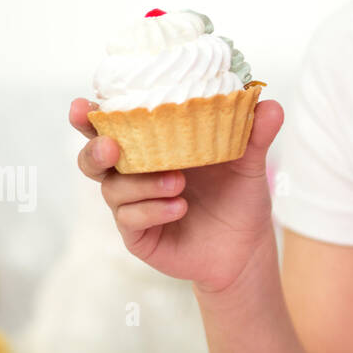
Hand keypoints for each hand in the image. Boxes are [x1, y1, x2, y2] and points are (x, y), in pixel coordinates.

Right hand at [68, 96, 284, 294]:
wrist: (246, 248)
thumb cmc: (239, 196)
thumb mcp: (250, 163)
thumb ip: (256, 134)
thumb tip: (269, 104)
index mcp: (155, 145)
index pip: (115, 125)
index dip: (92, 115)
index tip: (83, 105)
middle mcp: (137, 172)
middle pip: (95, 157)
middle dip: (95, 148)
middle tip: (112, 146)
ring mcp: (134, 205)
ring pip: (113, 188)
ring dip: (141, 183)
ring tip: (178, 182)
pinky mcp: (138, 235)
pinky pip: (130, 219)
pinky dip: (153, 210)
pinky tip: (180, 208)